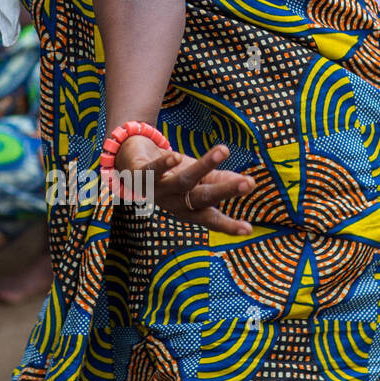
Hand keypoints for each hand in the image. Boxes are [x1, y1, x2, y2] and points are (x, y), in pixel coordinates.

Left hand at [116, 137, 254, 233]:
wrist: (129, 156)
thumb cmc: (168, 170)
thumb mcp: (196, 175)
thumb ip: (218, 180)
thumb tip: (250, 183)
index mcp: (187, 206)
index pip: (210, 217)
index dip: (228, 225)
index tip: (249, 229)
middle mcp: (172, 201)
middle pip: (202, 197)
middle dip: (225, 190)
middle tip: (249, 183)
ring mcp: (155, 189)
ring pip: (182, 181)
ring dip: (203, 166)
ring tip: (223, 151)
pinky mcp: (138, 174)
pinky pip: (152, 170)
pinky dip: (163, 164)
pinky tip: (175, 156)